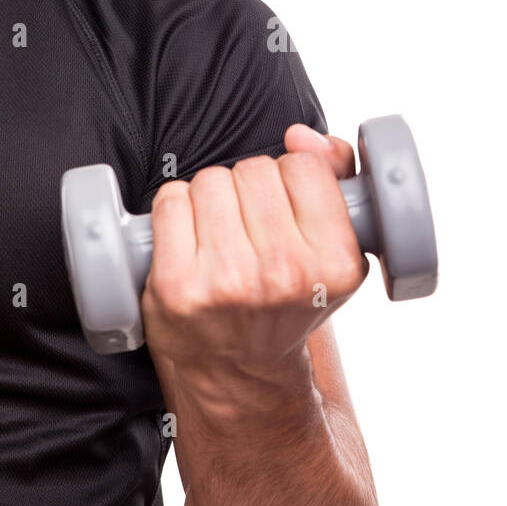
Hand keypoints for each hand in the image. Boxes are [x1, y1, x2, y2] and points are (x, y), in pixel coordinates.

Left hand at [140, 124, 369, 379]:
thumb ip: (336, 173)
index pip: (303, 167)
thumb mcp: (335, 244)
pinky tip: (189, 239)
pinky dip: (175, 209)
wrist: (242, 370)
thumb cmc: (288, 297)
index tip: (287, 208)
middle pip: (254, 169)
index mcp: (335, 262)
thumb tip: (300, 135)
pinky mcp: (177, 286)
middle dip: (249, 187)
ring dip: (211, 197)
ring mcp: (228, 282)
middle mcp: (285, 274)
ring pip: (211, 180)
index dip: (291, 178)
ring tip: (221, 234)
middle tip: (251, 227)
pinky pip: (171, 201)